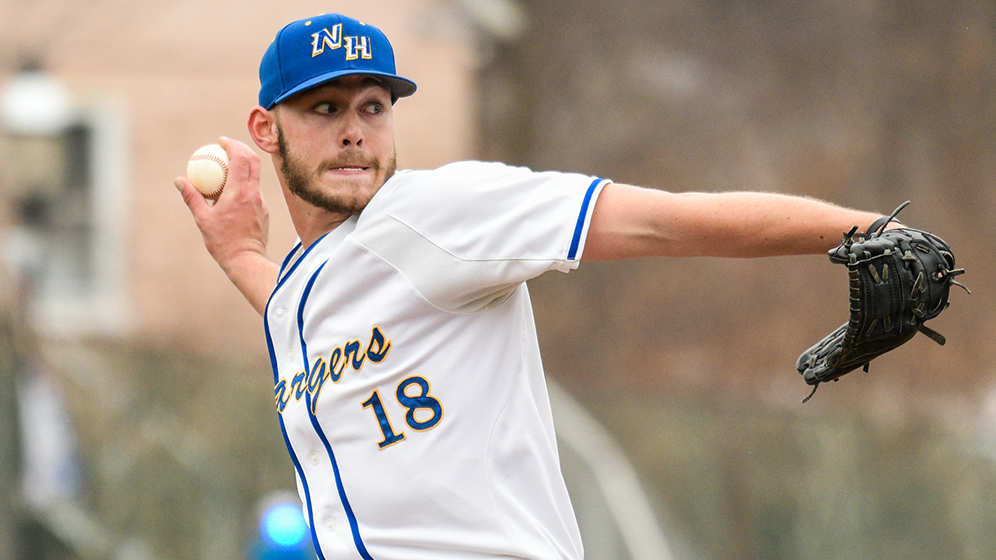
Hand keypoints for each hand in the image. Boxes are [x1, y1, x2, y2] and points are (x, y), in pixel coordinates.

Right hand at [175, 137, 276, 314]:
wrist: (246, 260)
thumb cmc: (223, 242)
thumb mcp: (202, 219)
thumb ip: (192, 197)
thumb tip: (179, 181)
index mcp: (239, 192)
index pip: (241, 158)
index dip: (233, 145)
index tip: (222, 141)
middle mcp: (254, 193)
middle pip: (253, 161)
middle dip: (241, 148)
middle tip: (227, 147)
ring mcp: (261, 202)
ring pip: (255, 176)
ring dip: (243, 166)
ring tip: (227, 167)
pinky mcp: (263, 211)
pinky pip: (254, 191)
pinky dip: (244, 184)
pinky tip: (232, 191)